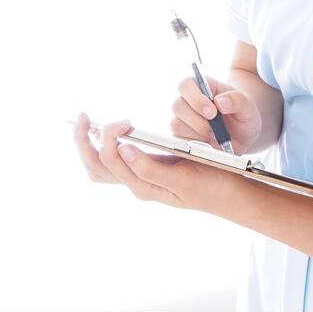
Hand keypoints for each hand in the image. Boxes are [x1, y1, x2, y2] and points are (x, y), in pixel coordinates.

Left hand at [71, 112, 240, 214]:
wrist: (229, 195)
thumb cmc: (211, 183)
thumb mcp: (182, 177)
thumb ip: (150, 168)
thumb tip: (122, 150)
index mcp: (144, 186)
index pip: (110, 161)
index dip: (109, 137)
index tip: (125, 120)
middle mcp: (137, 185)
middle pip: (95, 167)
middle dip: (83, 141)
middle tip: (84, 116)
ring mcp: (139, 180)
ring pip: (100, 168)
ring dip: (88, 145)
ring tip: (87, 122)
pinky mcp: (145, 173)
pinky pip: (112, 165)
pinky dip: (102, 148)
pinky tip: (106, 132)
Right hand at [169, 74, 261, 155]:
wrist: (243, 133)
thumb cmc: (242, 113)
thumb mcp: (246, 104)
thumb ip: (236, 100)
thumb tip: (220, 102)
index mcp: (200, 86)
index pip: (186, 85)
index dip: (195, 98)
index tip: (212, 112)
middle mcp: (188, 101)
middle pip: (178, 106)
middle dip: (196, 120)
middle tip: (215, 129)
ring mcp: (183, 119)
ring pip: (176, 125)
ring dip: (197, 134)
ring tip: (215, 137)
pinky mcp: (182, 137)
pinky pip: (180, 141)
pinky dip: (194, 146)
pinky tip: (210, 145)